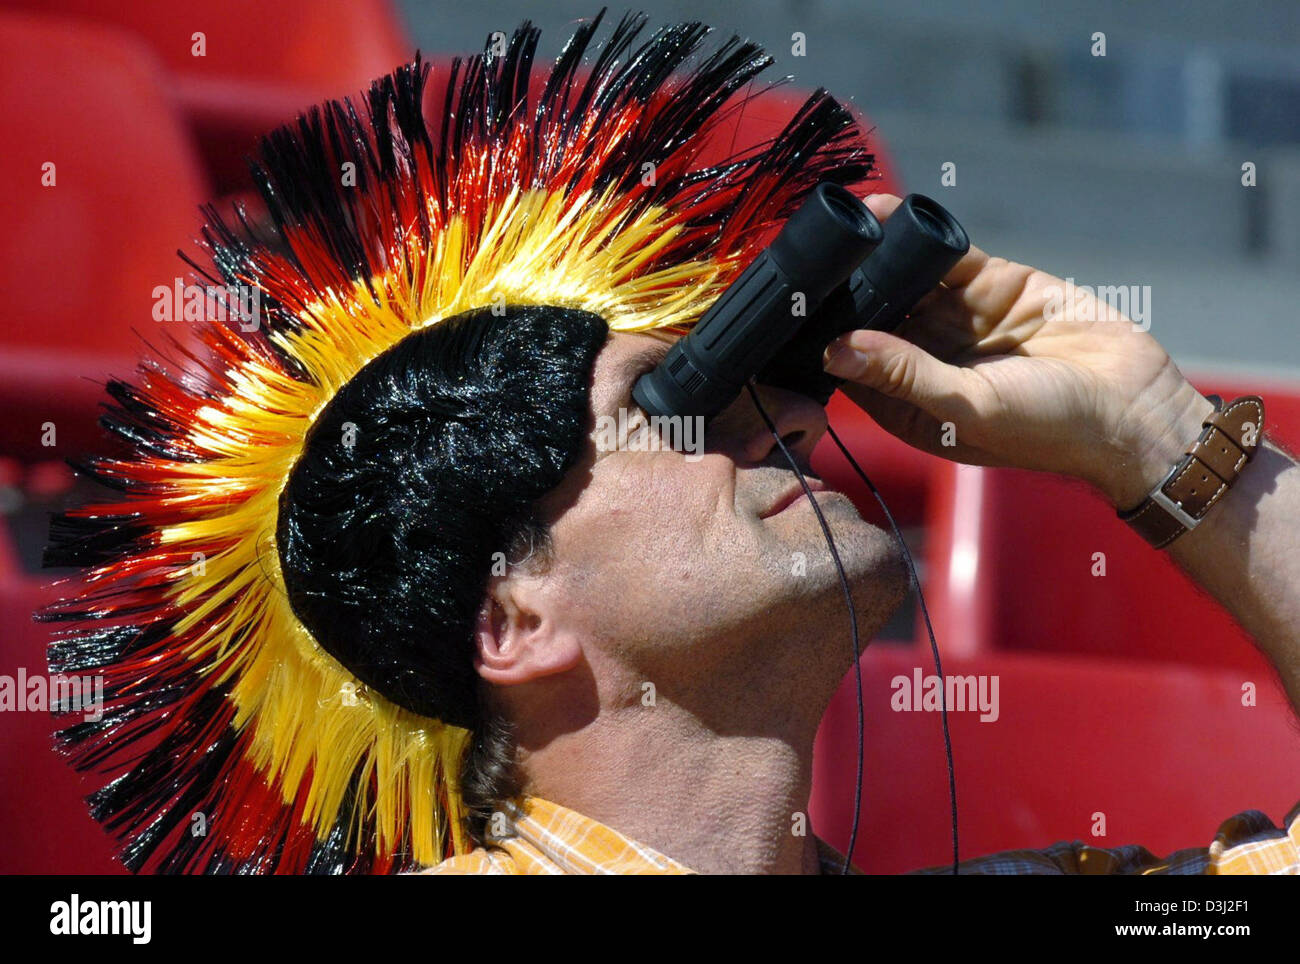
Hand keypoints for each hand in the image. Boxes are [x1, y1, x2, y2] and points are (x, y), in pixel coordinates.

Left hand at [823, 193, 1213, 508]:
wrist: (1134, 406)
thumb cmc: (1050, 430)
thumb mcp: (969, 407)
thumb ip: (905, 377)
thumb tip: (837, 350)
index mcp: (906, 404)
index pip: (849, 364)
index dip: (821, 335)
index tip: (789, 308)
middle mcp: (924, 360)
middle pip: (869, 314)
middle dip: (841, 288)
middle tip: (804, 255)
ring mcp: (956, 320)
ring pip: (901, 278)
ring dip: (873, 255)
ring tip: (841, 225)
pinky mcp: (991, 286)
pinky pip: (944, 257)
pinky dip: (916, 236)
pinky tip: (886, 215)